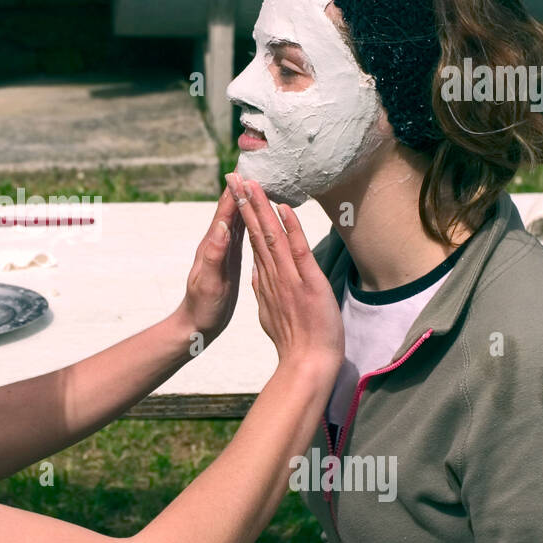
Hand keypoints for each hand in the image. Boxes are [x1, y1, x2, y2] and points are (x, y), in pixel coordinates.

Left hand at [175, 184, 245, 342]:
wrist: (197, 324)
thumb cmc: (202, 306)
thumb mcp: (209, 281)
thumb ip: (214, 254)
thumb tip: (221, 224)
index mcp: (213, 245)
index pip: (224, 211)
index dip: (234, 190)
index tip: (243, 169)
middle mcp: (217, 243)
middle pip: (230, 209)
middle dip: (241, 188)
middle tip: (253, 166)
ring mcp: (224, 250)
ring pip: (237, 219)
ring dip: (246, 200)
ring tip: (258, 182)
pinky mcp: (230, 259)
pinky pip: (242, 234)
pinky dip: (250, 220)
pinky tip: (257, 214)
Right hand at [231, 174, 342, 372]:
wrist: (306, 364)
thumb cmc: (295, 343)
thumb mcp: (271, 314)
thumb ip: (263, 291)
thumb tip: (257, 274)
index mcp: (265, 281)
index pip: (252, 242)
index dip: (244, 218)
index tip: (237, 195)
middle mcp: (272, 276)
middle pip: (256, 233)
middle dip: (246, 204)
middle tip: (236, 178)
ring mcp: (287, 278)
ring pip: (270, 237)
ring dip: (261, 209)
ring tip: (252, 184)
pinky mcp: (305, 283)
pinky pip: (295, 250)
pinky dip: (289, 228)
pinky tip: (282, 209)